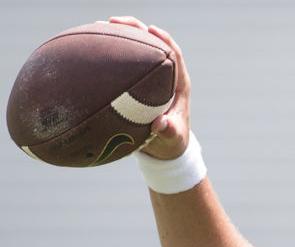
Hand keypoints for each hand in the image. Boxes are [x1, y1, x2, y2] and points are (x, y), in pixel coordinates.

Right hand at [108, 16, 190, 159]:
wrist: (165, 149)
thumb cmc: (171, 143)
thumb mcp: (171, 139)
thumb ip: (168, 131)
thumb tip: (160, 123)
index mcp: (178, 85)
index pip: (174, 54)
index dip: (164, 39)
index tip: (150, 29)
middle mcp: (165, 77)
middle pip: (153, 44)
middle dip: (135, 29)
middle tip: (114, 21)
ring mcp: (150, 79)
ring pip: (137, 51)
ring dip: (120, 37)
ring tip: (98, 26)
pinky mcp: (137, 84)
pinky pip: (124, 65)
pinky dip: (110, 56)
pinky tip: (89, 50)